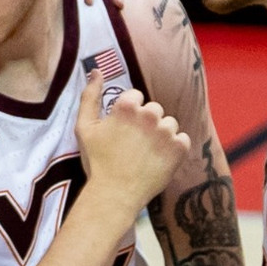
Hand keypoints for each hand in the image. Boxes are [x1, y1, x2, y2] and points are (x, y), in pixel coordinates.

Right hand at [75, 75, 188, 208]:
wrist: (114, 195)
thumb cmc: (97, 162)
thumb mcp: (84, 128)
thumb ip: (89, 96)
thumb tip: (96, 70)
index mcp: (127, 106)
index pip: (136, 97)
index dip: (128, 114)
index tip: (122, 132)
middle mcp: (149, 114)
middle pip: (154, 110)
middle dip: (146, 124)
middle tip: (133, 146)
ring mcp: (167, 131)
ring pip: (169, 124)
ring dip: (161, 135)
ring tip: (146, 154)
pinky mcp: (180, 148)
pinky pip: (182, 139)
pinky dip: (174, 148)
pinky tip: (158, 159)